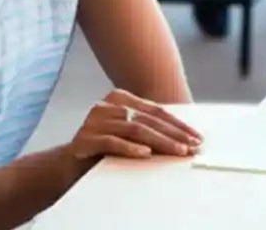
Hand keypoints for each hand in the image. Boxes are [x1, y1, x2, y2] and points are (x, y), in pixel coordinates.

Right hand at [64, 89, 201, 169]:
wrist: (68, 166)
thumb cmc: (104, 150)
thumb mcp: (128, 134)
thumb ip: (148, 129)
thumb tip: (186, 138)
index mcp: (119, 98)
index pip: (156, 111)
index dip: (178, 125)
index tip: (197, 137)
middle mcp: (106, 105)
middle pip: (147, 120)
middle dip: (174, 135)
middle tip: (193, 147)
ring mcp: (94, 121)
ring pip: (134, 129)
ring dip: (160, 142)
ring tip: (178, 151)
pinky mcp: (85, 139)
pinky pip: (112, 142)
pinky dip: (131, 148)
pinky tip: (146, 153)